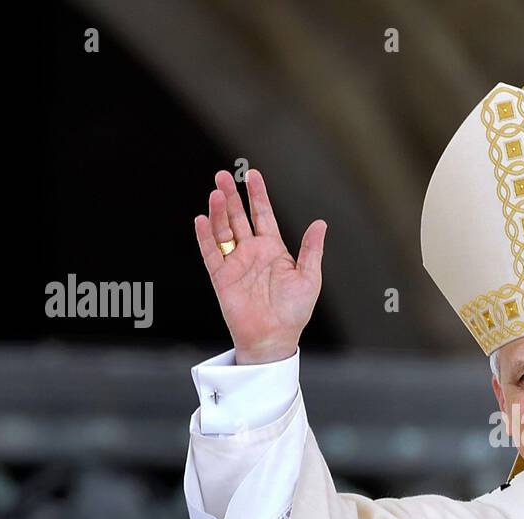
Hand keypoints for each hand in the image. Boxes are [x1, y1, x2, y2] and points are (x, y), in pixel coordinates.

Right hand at [193, 169, 326, 364]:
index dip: (258, 195)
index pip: (263, 215)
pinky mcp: (221, 277)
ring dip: (219, 211)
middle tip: (223, 174)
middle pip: (239, 218)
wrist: (274, 338)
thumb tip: (320, 223)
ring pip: (223, 231)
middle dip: (232, 196)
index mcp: (273, 250)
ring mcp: (235, 264)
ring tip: (216, 192)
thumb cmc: (294, 312)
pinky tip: (202, 219)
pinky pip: (210, 253)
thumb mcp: (309, 278)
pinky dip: (205, 236)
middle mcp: (252, 253)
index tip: (253, 175)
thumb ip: (311, 249)